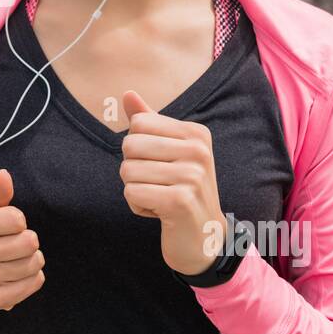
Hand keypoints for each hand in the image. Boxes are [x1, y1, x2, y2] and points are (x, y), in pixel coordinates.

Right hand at [0, 168, 44, 311]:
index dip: (18, 221)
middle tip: (16, 244)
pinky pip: (35, 281)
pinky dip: (33, 276)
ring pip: (34, 262)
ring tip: (18, 258)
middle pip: (29, 241)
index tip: (8, 226)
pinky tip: (19, 274)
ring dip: (33, 258)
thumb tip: (4, 174)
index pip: (16, 219)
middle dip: (28, 240)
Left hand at [119, 90, 228, 275]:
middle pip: (130, 145)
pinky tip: (159, 213)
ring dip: (135, 190)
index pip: (138, 123)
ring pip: (127, 171)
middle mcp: (198, 150)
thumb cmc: (181, 191)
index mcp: (196, 133)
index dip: (137, 148)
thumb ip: (148, 122)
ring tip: (159, 198)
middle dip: (132, 169)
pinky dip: (137, 206)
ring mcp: (192, 176)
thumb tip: (126, 93)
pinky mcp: (180, 201)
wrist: (206, 239)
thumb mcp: (169, 153)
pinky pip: (131, 193)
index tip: (160, 165)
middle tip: (157, 184)